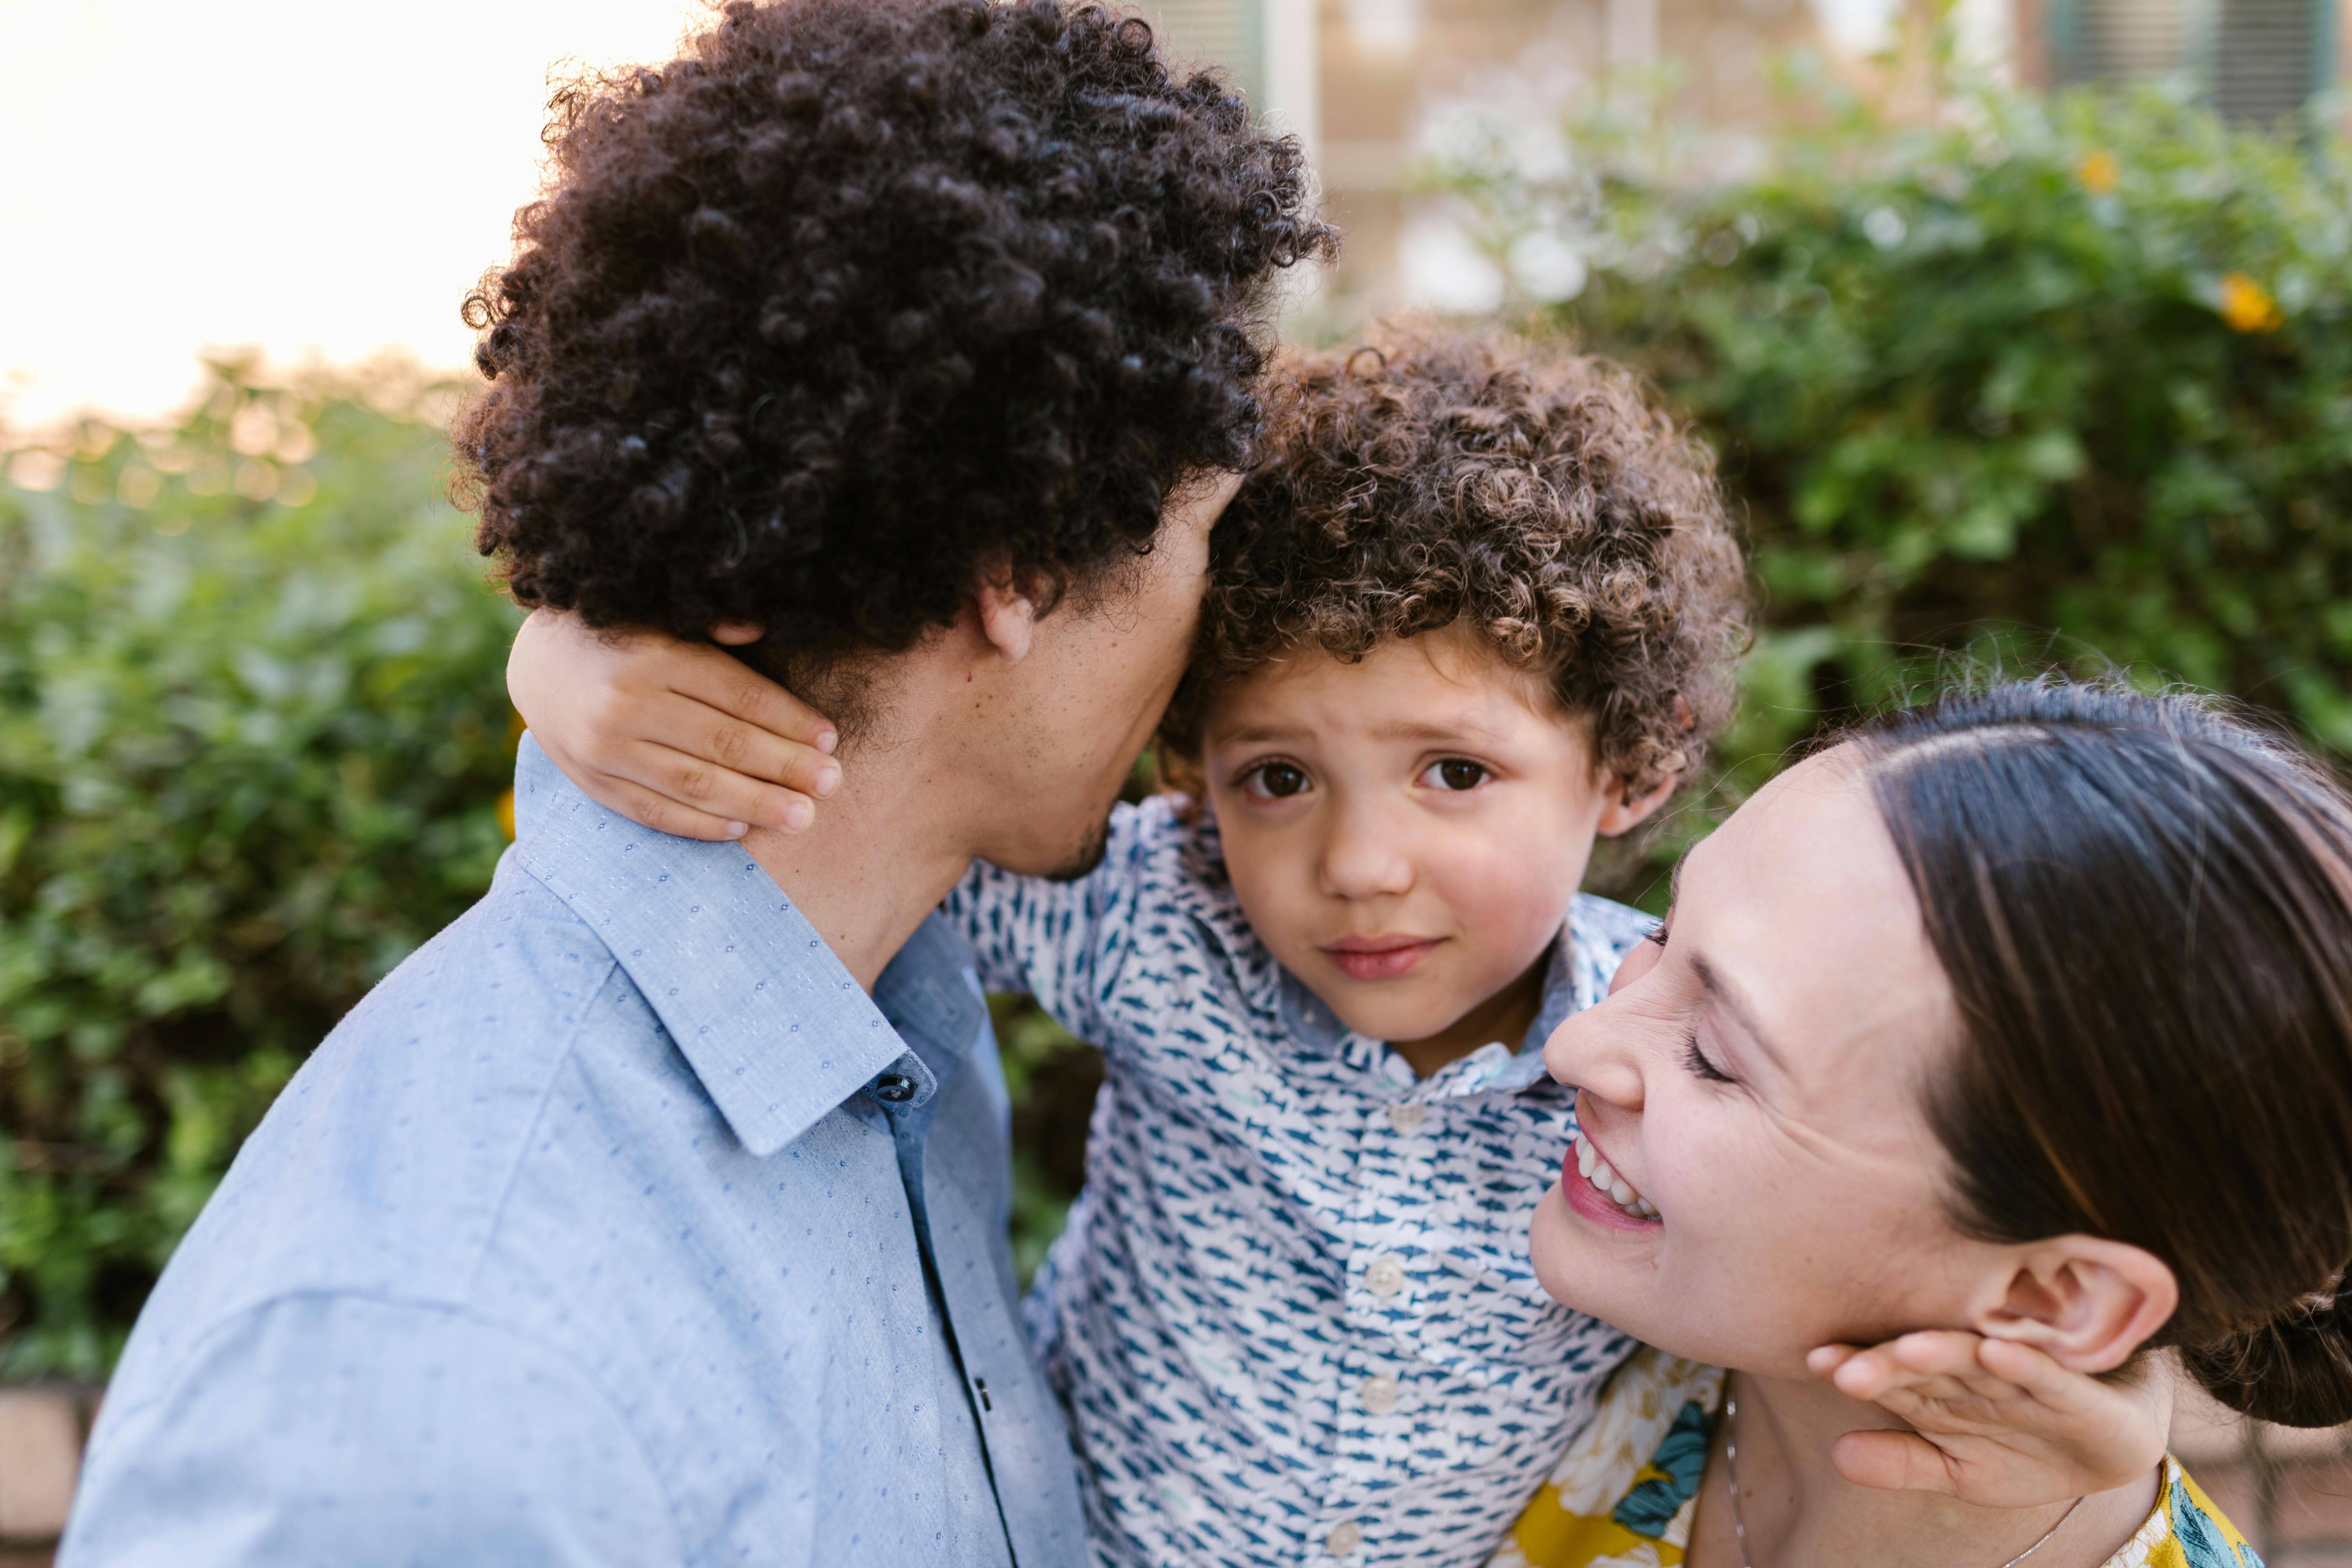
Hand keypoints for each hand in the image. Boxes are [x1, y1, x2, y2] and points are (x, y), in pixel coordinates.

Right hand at [506, 608, 840, 840]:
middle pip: (722, 743)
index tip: (830, 739)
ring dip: (754, 803)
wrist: (534, 664)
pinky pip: (652, 811)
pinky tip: (740, 829)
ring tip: (802, 816)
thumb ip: (711, 625)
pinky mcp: (591, 782)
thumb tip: (762, 628)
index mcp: (653, 655)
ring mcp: (604, 748)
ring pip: (692, 784)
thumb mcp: (661, 615)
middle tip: (832, 783)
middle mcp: (626, 703)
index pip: (736, 694)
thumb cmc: (620, 636)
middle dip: (784, 766)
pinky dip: (698, 824)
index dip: (789, 719)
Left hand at [1811, 1332, 2170, 1507]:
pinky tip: (1995, 1352)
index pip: (1889, 1376)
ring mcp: (2023, 1376)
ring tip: (1905, 1350)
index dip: (1855, 1368)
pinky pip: (2046, 1373)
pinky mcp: (2074, 1389)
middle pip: (1923, 1363)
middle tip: (1845, 1369)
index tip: (1817, 1362)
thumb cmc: (2026, 1451)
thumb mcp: (1960, 1470)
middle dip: (1885, 1364)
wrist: (2113, 1447)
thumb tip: (1836, 1454)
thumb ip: (1901, 1463)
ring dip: (1942, 1352)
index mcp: (1941, 1389)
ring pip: (1976, 1359)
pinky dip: (2023, 1362)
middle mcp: (1974, 1372)